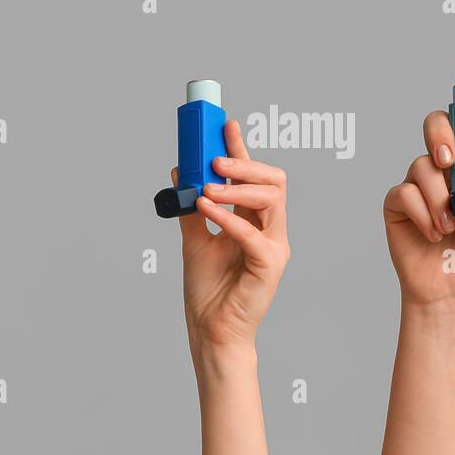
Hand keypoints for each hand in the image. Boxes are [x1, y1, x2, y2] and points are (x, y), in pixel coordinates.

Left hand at [176, 120, 289, 355]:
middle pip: (273, 181)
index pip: (254, 176)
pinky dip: (228, 217)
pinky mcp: (269, 266)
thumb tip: (181, 172)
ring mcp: (273, 246)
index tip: (225, 124)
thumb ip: (191, 207)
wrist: (210, 329)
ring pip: (271, 200)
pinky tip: (207, 208)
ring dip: (236, 187)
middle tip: (215, 158)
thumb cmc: (209, 290)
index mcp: (254, 221)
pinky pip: (252, 233)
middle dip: (246, 163)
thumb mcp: (193, 240)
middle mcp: (270, 230)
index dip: (241, 148)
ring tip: (207, 187)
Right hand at [383, 64, 454, 308]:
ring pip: (421, 164)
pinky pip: (404, 191)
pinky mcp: (398, 204)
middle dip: (442, 135)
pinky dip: (424, 213)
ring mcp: (419, 185)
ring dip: (439, 197)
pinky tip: (434, 234)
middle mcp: (446, 169)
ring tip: (451, 225)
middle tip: (450, 161)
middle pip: (436, 124)